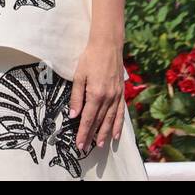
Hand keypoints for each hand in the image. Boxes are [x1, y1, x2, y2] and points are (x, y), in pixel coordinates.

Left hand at [67, 40, 127, 155]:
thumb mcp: (79, 76)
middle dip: (92, 136)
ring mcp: (117, 96)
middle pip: (99, 122)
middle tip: (86, 148)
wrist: (108, 45)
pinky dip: (118, 125)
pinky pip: (120, 113)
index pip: (88, 119)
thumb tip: (73, 115)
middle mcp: (108, 98)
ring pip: (111, 120)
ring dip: (105, 134)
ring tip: (100, 145)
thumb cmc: (90, 58)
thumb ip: (76, 97)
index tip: (79, 144)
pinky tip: (116, 134)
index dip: (83, 132)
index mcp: (96, 94)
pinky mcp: (121, 93)